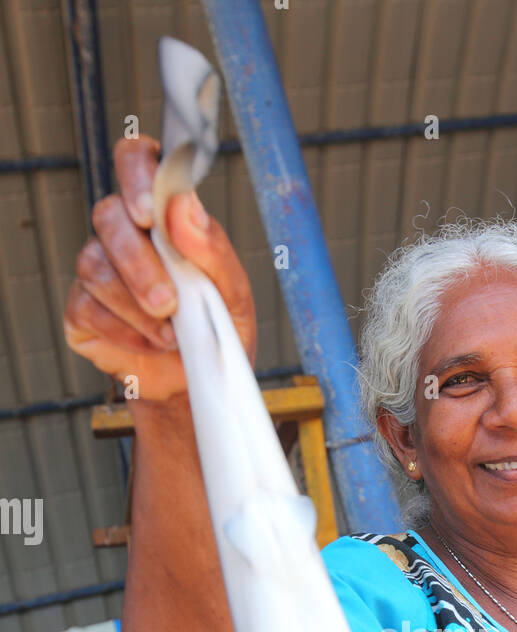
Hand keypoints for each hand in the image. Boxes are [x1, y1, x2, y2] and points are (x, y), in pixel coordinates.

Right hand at [63, 135, 256, 401]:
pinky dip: (125, 330)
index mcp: (163, 214)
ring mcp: (99, 269)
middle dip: (139, 263)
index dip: (136, 174)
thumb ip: (213, 249)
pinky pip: (88, 307)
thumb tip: (183, 207)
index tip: (150, 213)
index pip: (135, 161)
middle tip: (169, 302)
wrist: (200, 384)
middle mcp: (125, 234)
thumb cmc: (217, 328)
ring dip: (135, 304)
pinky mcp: (82, 310)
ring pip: (95, 265)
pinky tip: (152, 344)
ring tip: (170, 333)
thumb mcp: (234, 293)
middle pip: (108, 216)